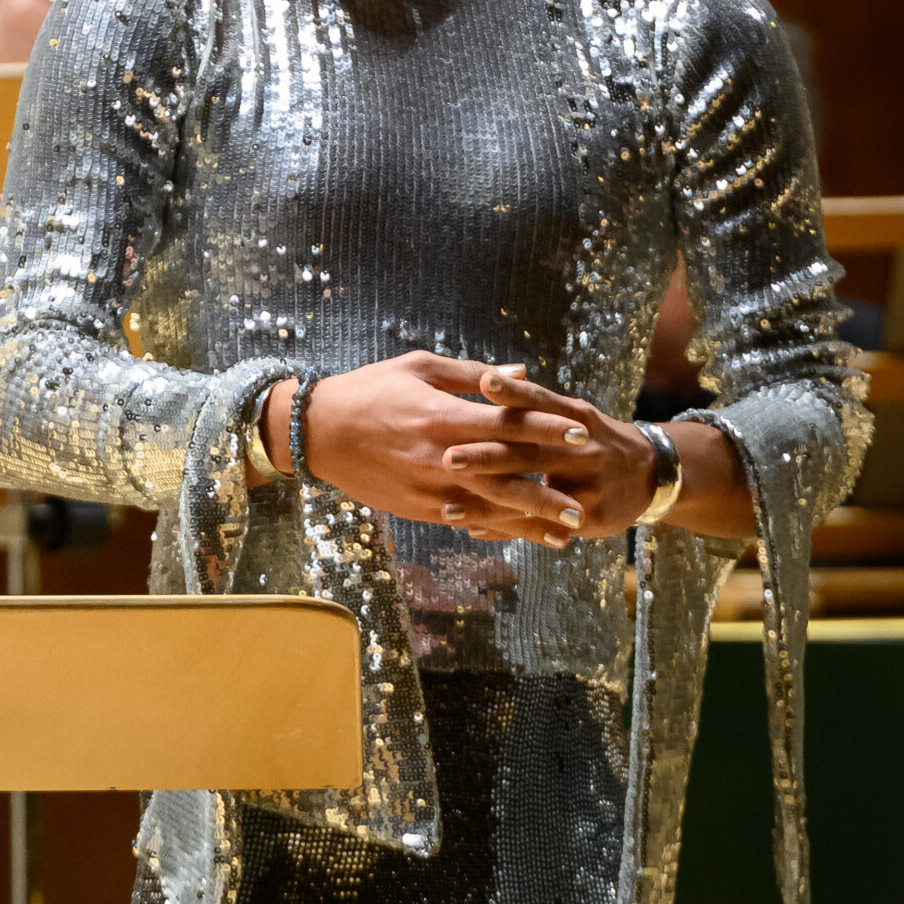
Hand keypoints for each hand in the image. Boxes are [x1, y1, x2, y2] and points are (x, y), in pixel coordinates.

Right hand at [256, 353, 655, 550]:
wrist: (317, 432)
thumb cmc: (369, 389)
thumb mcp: (419, 368)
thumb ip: (472, 375)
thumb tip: (519, 373)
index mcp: (443, 417)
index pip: (508, 424)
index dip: (548, 429)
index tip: (582, 431)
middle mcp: (440, 458)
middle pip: (506, 477)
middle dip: (549, 489)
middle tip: (585, 500)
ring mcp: (428, 488)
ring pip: (489, 509)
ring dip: (530, 522)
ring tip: (566, 531)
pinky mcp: (416, 507)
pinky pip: (463, 520)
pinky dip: (495, 529)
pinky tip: (521, 536)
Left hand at [433, 366, 751, 542]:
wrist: (651, 474)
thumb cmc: (592, 439)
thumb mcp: (571, 413)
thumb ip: (532, 401)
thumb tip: (481, 378)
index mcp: (576, 416)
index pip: (542, 401)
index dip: (514, 392)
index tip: (483, 382)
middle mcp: (585, 448)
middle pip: (531, 451)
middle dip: (488, 456)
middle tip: (447, 456)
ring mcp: (590, 485)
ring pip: (533, 496)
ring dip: (489, 504)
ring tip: (447, 509)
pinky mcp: (592, 518)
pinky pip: (541, 526)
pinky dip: (505, 529)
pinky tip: (472, 530)